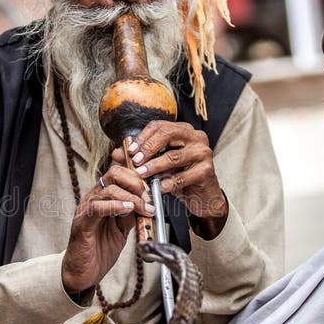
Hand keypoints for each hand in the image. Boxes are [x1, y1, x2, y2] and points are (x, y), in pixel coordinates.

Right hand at [61, 164, 154, 293]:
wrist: (83, 273)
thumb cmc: (100, 251)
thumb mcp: (122, 230)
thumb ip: (131, 215)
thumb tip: (146, 204)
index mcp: (102, 198)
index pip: (118, 173)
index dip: (137, 177)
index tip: (151, 191)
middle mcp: (93, 199)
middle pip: (114, 174)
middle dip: (136, 183)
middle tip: (148, 199)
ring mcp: (86, 210)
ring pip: (108, 189)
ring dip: (132, 197)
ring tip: (143, 208)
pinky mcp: (82, 223)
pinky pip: (97, 207)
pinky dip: (115, 206)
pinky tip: (127, 210)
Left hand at [112, 120, 227, 238]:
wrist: (203, 197)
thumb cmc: (180, 178)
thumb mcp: (159, 166)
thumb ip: (139, 158)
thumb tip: (116, 153)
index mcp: (184, 131)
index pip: (160, 126)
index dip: (143, 137)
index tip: (130, 150)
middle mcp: (196, 137)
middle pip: (167, 134)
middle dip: (148, 148)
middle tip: (135, 161)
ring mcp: (203, 153)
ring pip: (173, 157)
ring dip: (154, 166)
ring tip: (141, 174)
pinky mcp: (207, 171)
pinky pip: (182, 177)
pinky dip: (167, 183)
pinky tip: (158, 188)